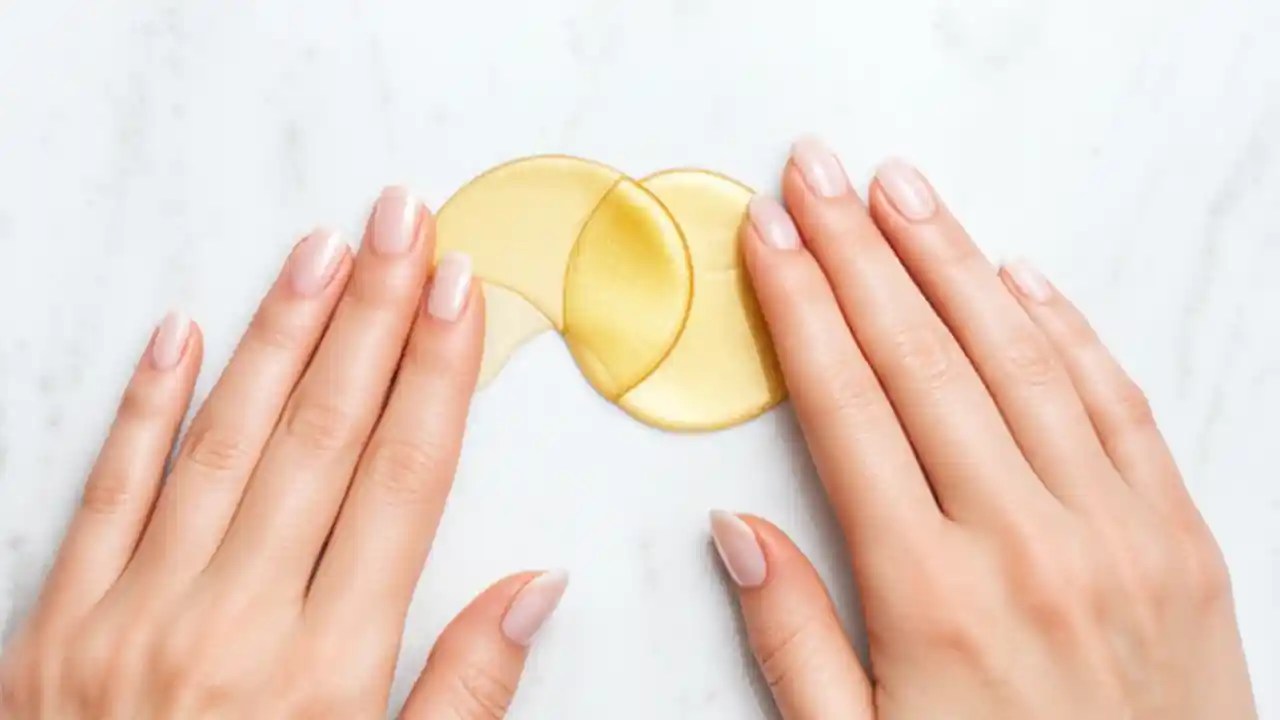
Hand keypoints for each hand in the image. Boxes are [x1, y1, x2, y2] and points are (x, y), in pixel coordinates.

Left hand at [0, 188, 565, 718]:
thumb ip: (462, 695)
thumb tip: (535, 588)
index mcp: (326, 670)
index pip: (403, 482)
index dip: (437, 375)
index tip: (460, 293)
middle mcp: (233, 622)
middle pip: (323, 436)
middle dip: (371, 317)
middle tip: (403, 224)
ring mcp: (133, 615)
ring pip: (221, 442)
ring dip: (279, 337)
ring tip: (321, 249)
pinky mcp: (54, 623)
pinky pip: (104, 494)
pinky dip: (143, 409)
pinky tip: (181, 335)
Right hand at [713, 139, 1256, 718]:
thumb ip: (793, 640)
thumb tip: (737, 531)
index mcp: (930, 595)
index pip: (846, 408)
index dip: (800, 307)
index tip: (771, 235)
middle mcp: (1024, 542)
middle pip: (922, 358)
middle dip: (860, 251)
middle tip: (819, 172)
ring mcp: (1114, 532)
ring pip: (1020, 358)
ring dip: (953, 263)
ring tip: (903, 193)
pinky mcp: (1180, 539)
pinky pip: (1118, 405)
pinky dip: (1068, 331)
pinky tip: (1021, 280)